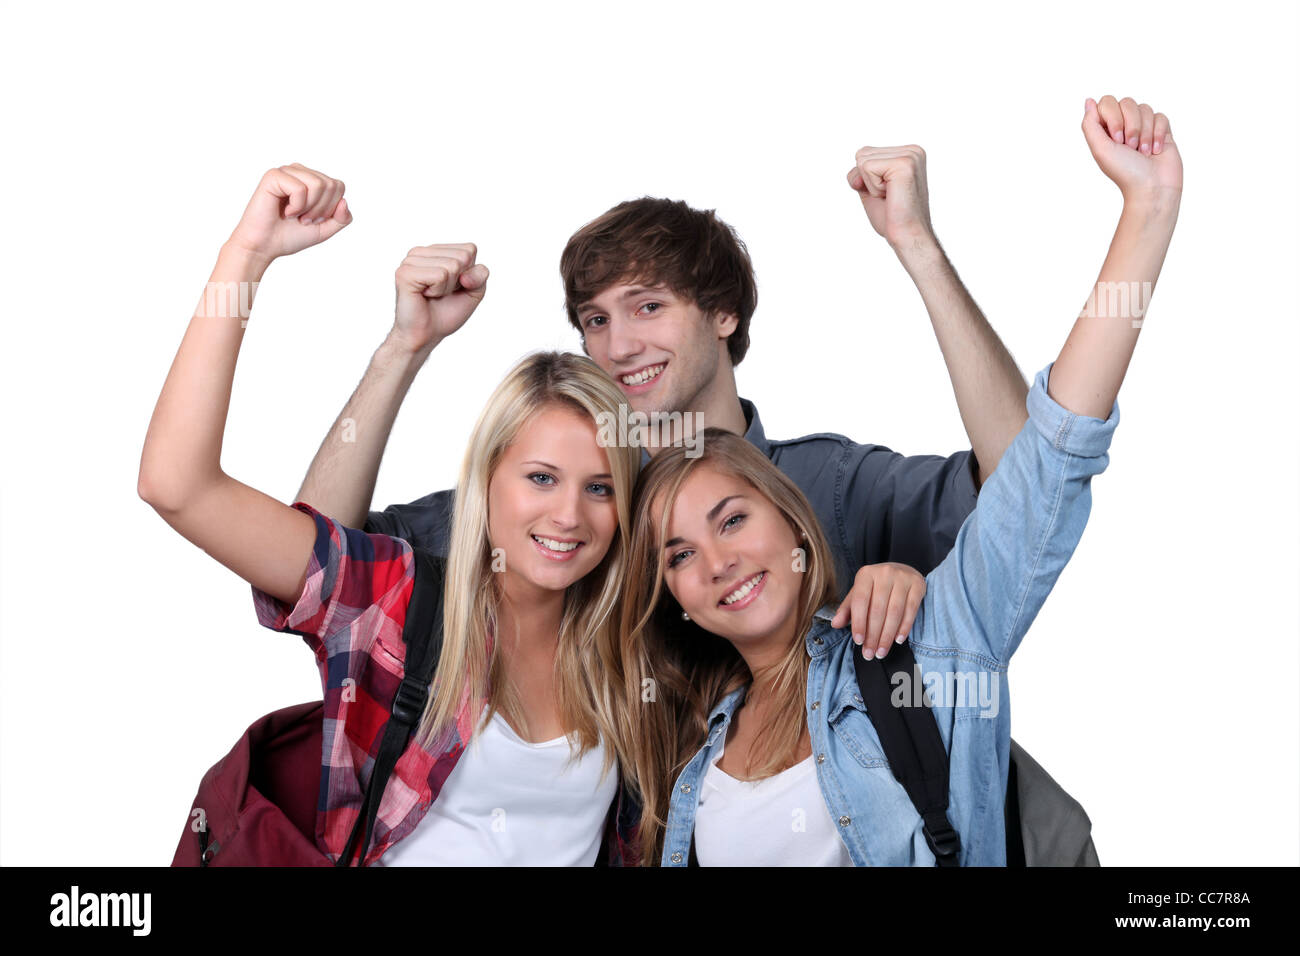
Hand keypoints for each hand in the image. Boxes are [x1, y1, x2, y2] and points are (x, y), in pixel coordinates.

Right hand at [226, 163, 351, 262]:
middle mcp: (300, 171)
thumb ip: (342, 218)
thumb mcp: (325, 229)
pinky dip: (296, 206)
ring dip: (309, 208)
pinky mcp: (274, 176)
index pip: (338, 186)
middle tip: (304, 219)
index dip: (331, 208)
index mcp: (312, 180)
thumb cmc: (290, 235)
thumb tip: (344, 201)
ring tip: (295, 216)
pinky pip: (300, 189)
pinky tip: (285, 211)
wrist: (265, 245)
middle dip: (321, 209)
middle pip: (331, 184)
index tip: (314, 219)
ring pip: (318, 184)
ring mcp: (287, 171)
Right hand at [391, 243, 488, 352]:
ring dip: (446, 287)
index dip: (469, 273)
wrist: (426, 334)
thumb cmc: (446, 312)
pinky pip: (439, 275)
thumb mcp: (474, 291)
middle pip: (462, 256)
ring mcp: (411, 260)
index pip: (470, 249)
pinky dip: (437, 290)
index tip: (453, 287)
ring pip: (452, 265)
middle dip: (458, 281)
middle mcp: (421, 252)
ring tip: (432, 295)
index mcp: (435, 251)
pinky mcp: (405, 272)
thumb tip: (465, 274)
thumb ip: (481, 275)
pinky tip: (424, 295)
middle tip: (441, 293)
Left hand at [829, 562, 925, 660]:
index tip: (858, 642)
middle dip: (873, 635)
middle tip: (870, 654)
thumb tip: (835, 624)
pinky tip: (898, 640)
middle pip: (877, 610)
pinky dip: (904, 627)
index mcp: (866, 574)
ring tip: (881, 651)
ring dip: (887, 636)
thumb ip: (847, 609)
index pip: (860, 601)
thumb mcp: (859, 593)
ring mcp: (903, 577)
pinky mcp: (918, 585)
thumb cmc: (876, 586)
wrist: (902, 570)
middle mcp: (884, 573)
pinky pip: (911, 610)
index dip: (858, 623)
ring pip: (894, 612)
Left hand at [846, 145, 933, 247]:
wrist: (907, 236)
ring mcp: (910, 155)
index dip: (866, 178)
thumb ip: (860, 173)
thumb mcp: (870, 189)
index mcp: (908, 153)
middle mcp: (912, 151)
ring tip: (891, 196)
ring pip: (862, 160)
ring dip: (870, 185)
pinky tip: (891, 195)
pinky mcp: (904, 164)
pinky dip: (873, 187)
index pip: (865, 153)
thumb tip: (855, 169)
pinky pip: (867, 167)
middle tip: (889, 196)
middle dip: (867, 181)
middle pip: (862, 154)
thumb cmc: (892, 218)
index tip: (887, 193)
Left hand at [1081, 96, 1181, 202]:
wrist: (1153, 187)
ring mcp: (1143, 127)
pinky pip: (1161, 117)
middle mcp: (1123, 125)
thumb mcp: (1100, 149)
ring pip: (1145, 109)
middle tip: (1130, 147)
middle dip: (1130, 126)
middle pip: (1127, 102)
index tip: (1116, 140)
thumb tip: (1089, 101)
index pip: (1107, 103)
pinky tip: (1156, 151)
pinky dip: (1158, 134)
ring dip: (1145, 133)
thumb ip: (1090, 124)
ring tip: (1143, 152)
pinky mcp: (1161, 130)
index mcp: (1105, 130)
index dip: (1113, 118)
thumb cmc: (1125, 172)